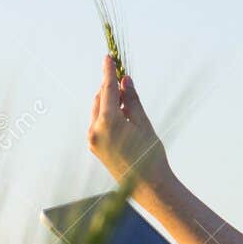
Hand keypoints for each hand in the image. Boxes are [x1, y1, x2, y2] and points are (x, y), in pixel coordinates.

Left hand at [88, 55, 166, 184]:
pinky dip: (107, 115)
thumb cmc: (150, 155)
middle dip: (111, 88)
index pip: (107, 89)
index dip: (109, 72)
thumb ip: (132, 100)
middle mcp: (95, 130)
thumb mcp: (143, 124)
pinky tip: (122, 117)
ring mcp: (92, 140)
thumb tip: (125, 80)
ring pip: (98, 111)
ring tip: (127, 102)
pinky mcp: (94, 147)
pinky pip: (98, 123)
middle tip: (125, 79)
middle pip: (100, 99)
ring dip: (109, 102)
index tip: (108, 57)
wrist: (148, 187)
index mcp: (108, 122)